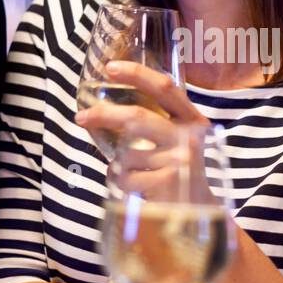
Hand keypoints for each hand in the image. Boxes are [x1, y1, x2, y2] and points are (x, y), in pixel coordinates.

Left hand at [76, 60, 218, 199]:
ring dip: (119, 166)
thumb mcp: (180, 142)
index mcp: (192, 120)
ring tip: (135, 175)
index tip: (110, 69)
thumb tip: (108, 109)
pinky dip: (122, 184)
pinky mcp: (166, 184)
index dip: (137, 74)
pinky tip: (139, 190)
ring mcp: (178, 161)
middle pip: (137, 117)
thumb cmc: (182, 174)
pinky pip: (125, 178)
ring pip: (126, 155)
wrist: (200, 213)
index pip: (165, 88)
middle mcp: (188, 137)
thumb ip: (158, 123)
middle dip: (104, 115)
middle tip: (82, 117)